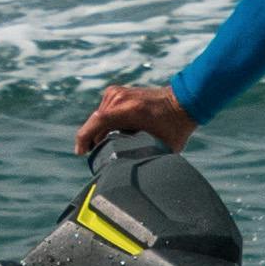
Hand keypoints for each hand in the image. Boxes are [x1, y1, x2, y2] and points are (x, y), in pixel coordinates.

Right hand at [78, 81, 194, 157]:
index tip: (81, 152)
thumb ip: (142, 157)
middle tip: (97, 158)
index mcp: (130, 110)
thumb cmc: (174, 127)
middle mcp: (120, 98)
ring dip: (100, 132)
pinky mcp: (116, 92)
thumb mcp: (160, 147)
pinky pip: (104, 112)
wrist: (183, 101)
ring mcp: (117, 92)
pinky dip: (104, 124)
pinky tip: (112, 134)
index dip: (85, 138)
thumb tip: (127, 173)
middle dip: (92, 140)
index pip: (98, 121)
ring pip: (98, 118)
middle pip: (96, 123)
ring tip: (109, 147)